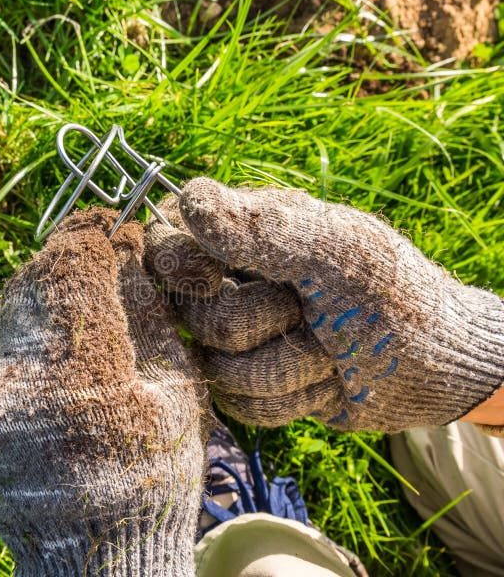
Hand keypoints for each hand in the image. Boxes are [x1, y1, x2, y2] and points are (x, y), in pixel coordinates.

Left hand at [0, 209, 207, 575]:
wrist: (88, 557)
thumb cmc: (150, 477)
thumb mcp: (173, 391)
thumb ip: (147, 313)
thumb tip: (128, 249)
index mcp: (82, 367)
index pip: (75, 260)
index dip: (97, 233)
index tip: (119, 229)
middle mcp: (17, 372)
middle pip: (36, 277)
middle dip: (72, 266)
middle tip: (102, 270)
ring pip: (6, 309)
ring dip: (44, 300)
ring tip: (76, 323)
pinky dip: (18, 337)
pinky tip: (46, 359)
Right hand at [145, 177, 503, 432]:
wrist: (436, 370)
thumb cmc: (391, 297)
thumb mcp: (332, 252)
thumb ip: (259, 227)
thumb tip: (187, 198)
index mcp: (246, 238)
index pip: (167, 240)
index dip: (176, 264)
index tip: (211, 277)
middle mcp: (234, 287)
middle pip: (192, 315)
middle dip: (258, 322)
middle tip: (307, 311)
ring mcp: (243, 343)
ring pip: (217, 369)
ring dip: (286, 367)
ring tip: (328, 350)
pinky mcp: (254, 388)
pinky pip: (241, 406)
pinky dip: (292, 399)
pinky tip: (326, 383)